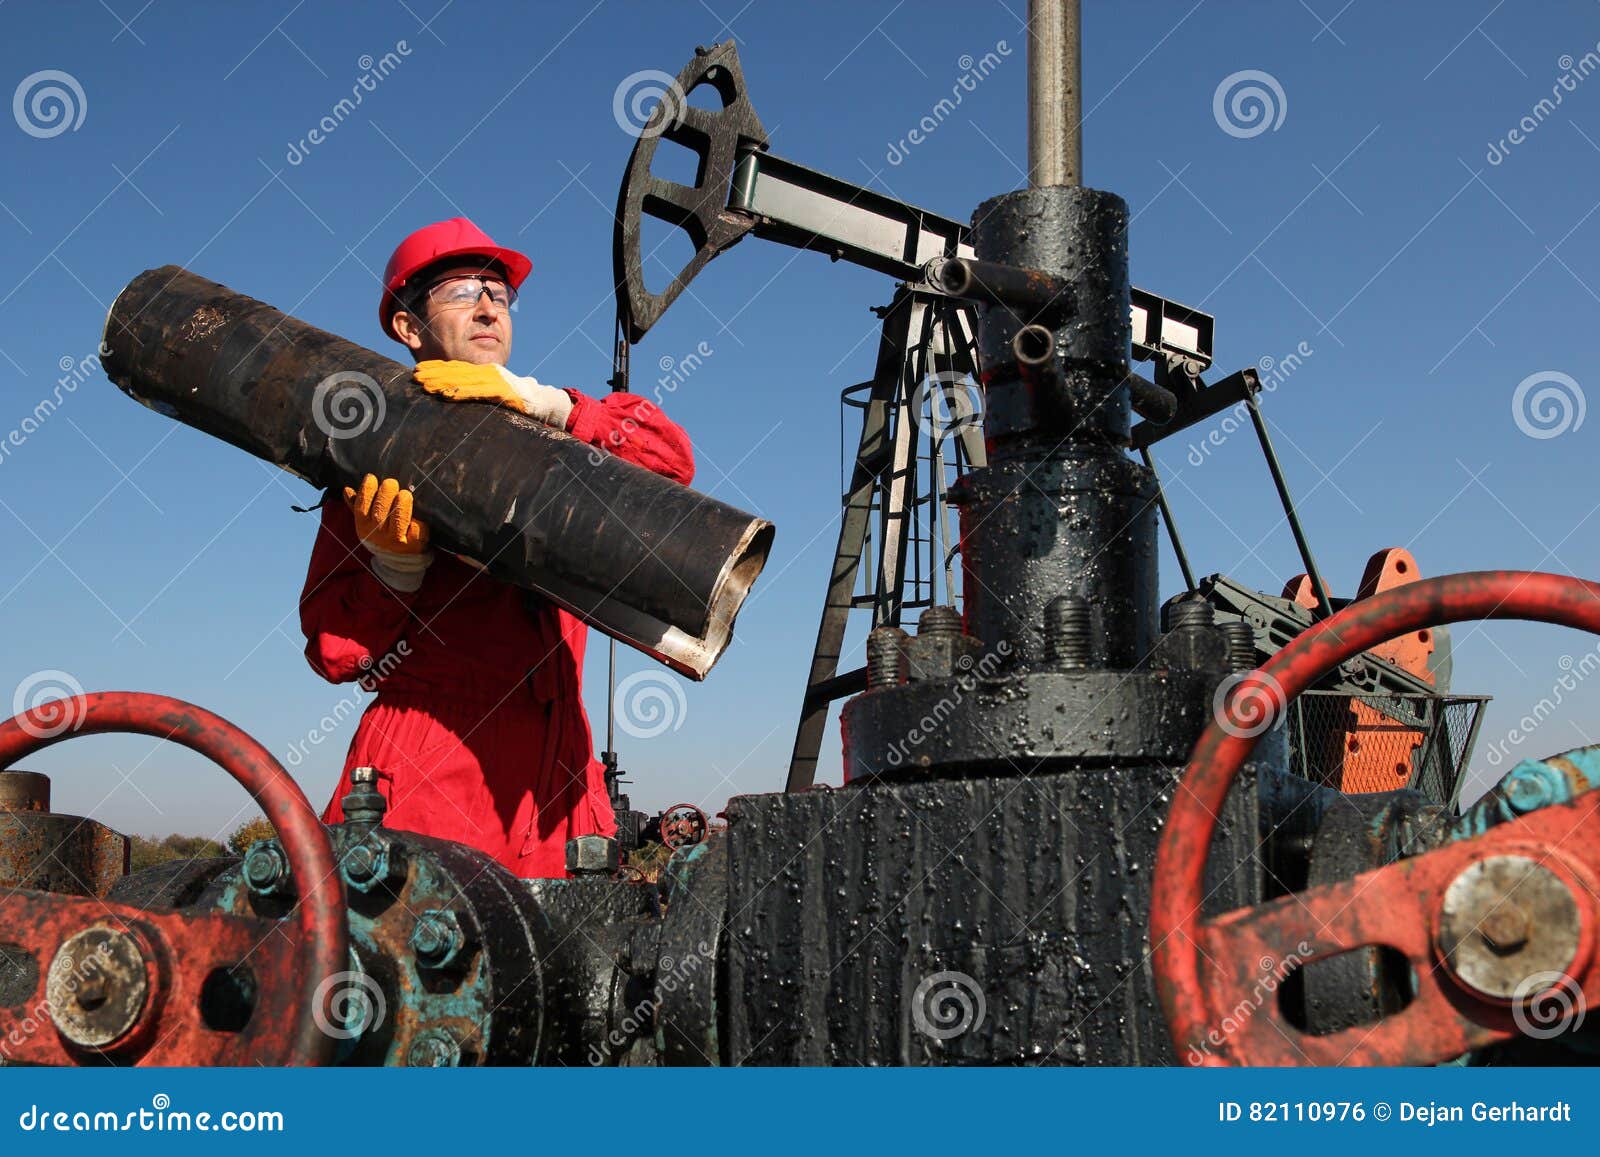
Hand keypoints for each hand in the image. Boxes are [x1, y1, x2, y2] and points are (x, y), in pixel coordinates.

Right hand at [344, 474, 428, 553]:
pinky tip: (417, 516)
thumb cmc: (382, 534)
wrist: (397, 561)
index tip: (372, 478)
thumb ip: (357, 506)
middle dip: (387, 490)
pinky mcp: (412, 545)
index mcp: (363, 526)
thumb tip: (346, 489)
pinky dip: (418, 520)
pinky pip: (416, 527)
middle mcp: (377, 534)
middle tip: (392, 484)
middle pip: (381, 507)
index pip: (362, 504)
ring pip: (399, 515)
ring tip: (405, 494)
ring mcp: (394, 540)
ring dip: (403, 500)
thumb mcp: (367, 523)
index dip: (367, 488)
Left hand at [413, 360, 573, 428]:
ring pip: (464, 380)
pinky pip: (479, 391)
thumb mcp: (498, 393)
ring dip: (443, 382)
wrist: (545, 402)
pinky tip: (448, 394)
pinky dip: (462, 392)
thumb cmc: (520, 401)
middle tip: (415, 377)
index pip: (458, 368)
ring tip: (426, 385)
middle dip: (435, 374)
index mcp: (487, 372)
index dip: (438, 368)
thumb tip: (462, 396)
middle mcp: (489, 372)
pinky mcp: (504, 391)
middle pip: (457, 371)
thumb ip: (482, 391)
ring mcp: (497, 381)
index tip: (419, 370)